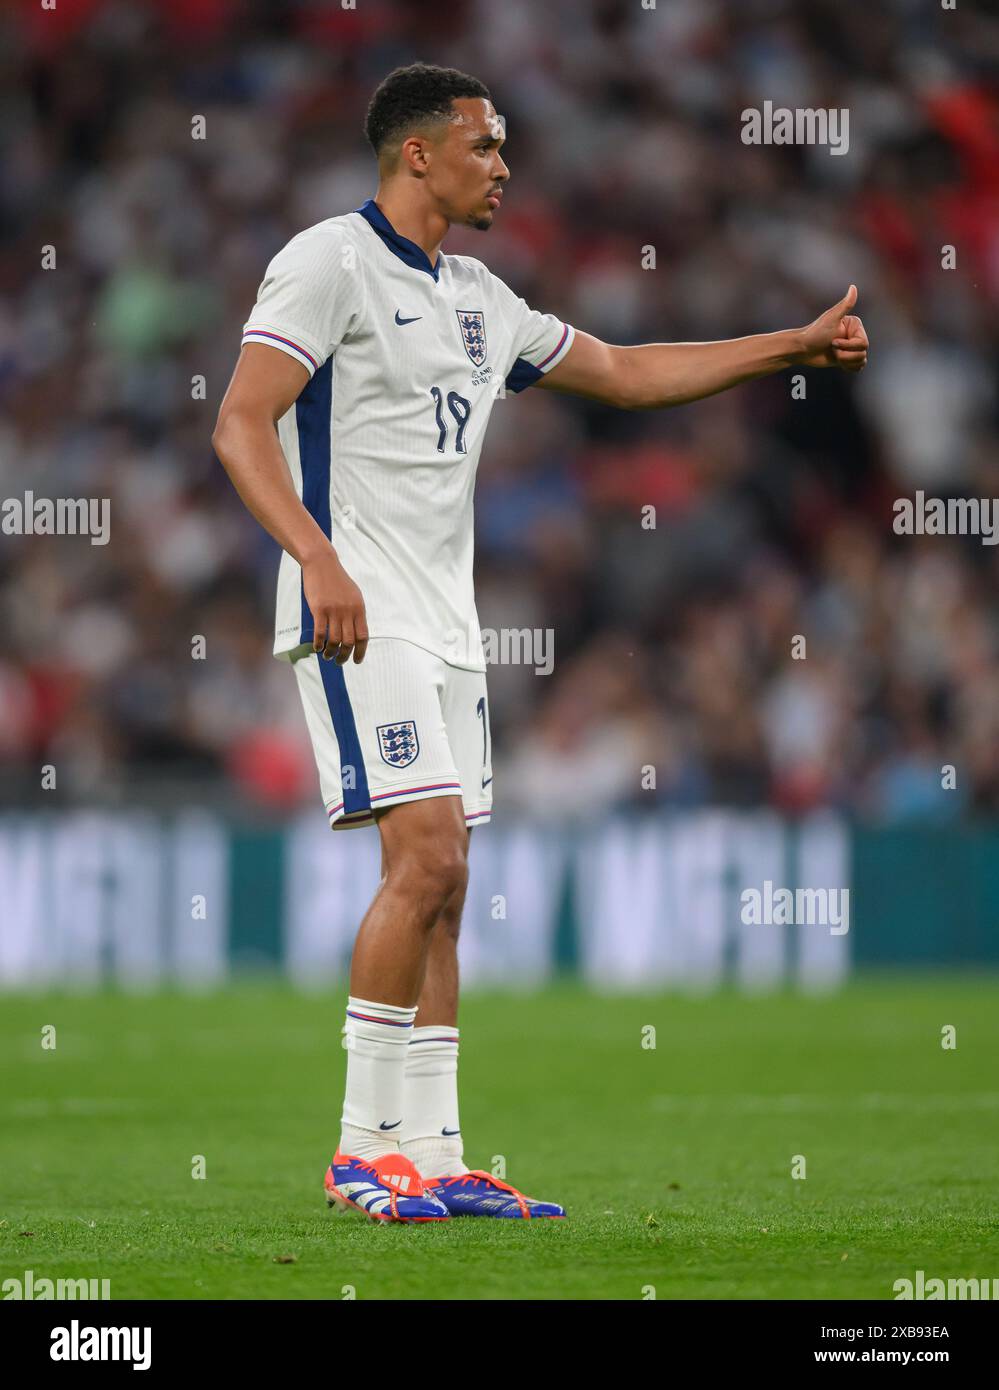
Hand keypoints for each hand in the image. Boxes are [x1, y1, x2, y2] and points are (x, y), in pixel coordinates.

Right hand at [302, 548, 368, 662]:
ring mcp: (333, 611)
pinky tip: (317, 647)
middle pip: (349, 642)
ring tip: (327, 655)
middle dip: (344, 656)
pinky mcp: (319, 609)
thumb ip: (355, 613)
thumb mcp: (354, 595)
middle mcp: (348, 611)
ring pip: (334, 640)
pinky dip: (319, 644)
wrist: (322, 564)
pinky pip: (320, 633)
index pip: (363, 636)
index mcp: (359, 609)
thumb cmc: (337, 580)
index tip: (356, 660)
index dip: (360, 651)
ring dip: (331, 652)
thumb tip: (356, 632)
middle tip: (339, 661)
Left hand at [797, 285, 868, 371]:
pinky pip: (857, 367)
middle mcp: (855, 335)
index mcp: (855, 325)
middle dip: (846, 355)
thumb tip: (853, 286)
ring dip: (846, 361)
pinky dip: (848, 367)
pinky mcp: (846, 358)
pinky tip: (838, 362)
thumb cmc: (815, 333)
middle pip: (862, 353)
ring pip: (861, 361)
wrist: (802, 349)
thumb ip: (845, 305)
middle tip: (832, 348)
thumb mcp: (831, 319)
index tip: (833, 341)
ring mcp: (851, 347)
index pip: (863, 343)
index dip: (848, 346)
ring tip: (834, 355)